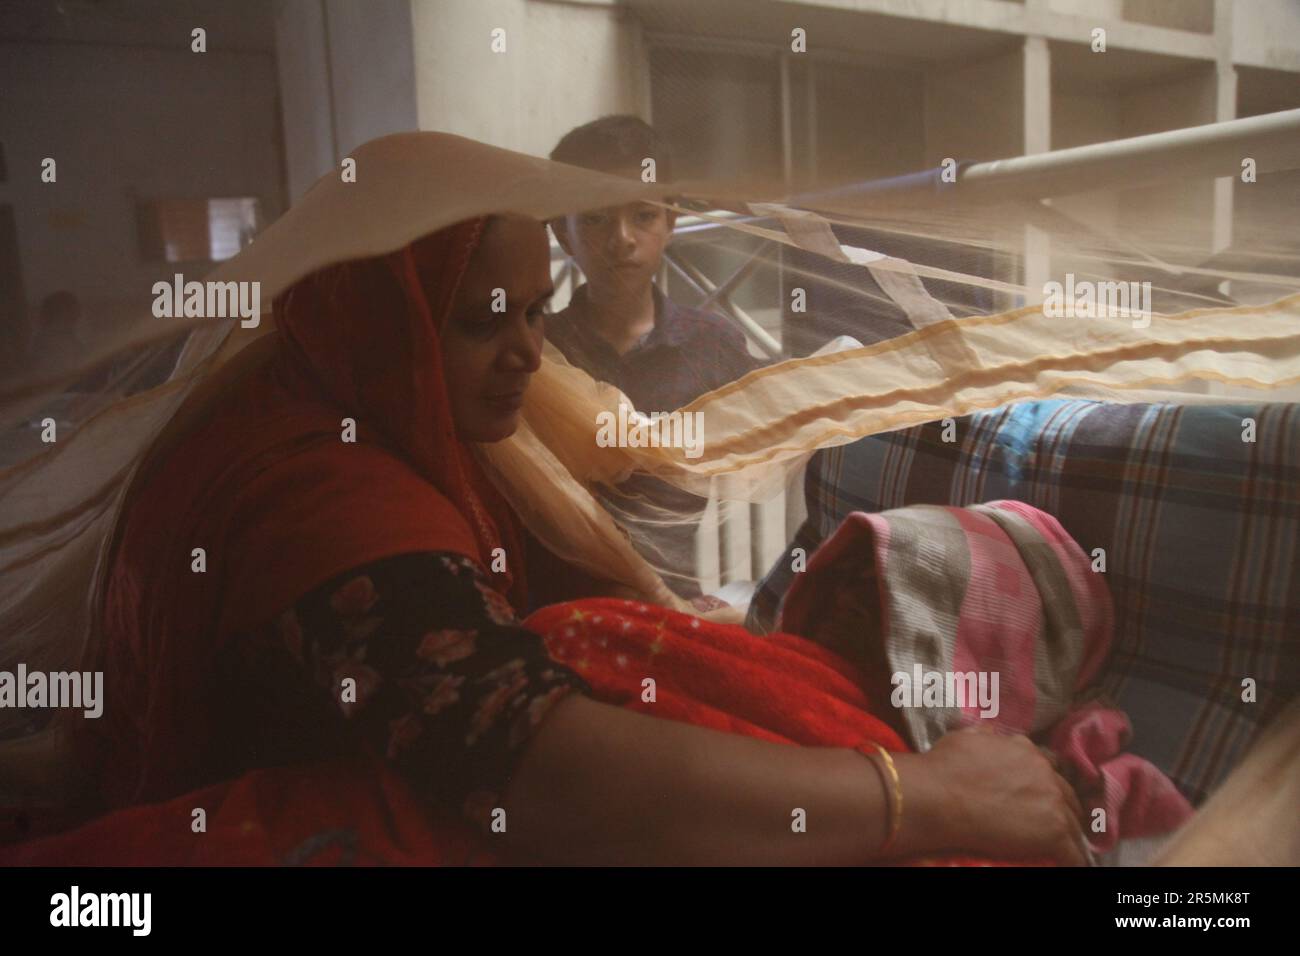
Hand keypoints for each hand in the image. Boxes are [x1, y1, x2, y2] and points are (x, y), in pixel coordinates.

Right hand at [902, 725, 1088, 864]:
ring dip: (1071, 836)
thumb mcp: (965, 738)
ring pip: (1074, 824)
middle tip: (1056, 826)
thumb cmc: (944, 767)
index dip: (1045, 786)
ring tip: (1068, 849)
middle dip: (1064, 810)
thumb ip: (985, 735)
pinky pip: (1073, 851)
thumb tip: (990, 732)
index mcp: (1025, 751)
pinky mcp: (1054, 832)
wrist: (938, 797)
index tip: (1040, 798)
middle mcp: (1045, 772)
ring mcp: (1052, 802)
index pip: (1048, 770)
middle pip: (1067, 796)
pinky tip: (1071, 866)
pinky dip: (1073, 860)